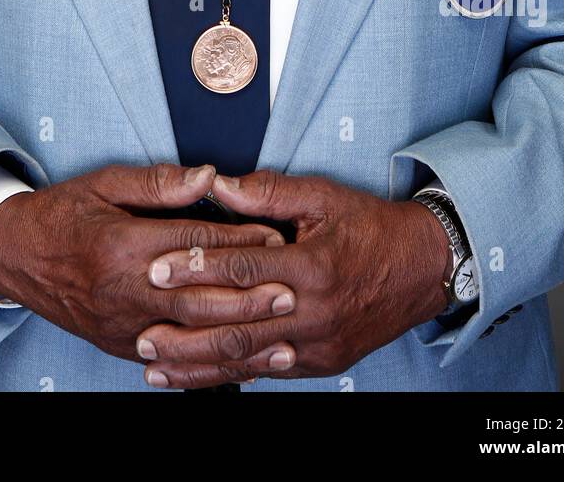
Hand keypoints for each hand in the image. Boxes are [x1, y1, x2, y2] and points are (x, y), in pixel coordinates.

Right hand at [0, 162, 295, 364]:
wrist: (16, 255)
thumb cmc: (64, 213)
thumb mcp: (106, 182)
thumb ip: (159, 182)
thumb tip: (208, 176)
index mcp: (122, 244)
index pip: (192, 244)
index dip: (238, 241)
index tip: (276, 237)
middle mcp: (124, 290)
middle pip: (198, 297)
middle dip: (249, 298)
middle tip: (292, 293)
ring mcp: (122, 324)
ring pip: (190, 337)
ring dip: (238, 339)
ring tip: (281, 338)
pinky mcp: (121, 346)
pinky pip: (172, 359)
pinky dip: (209, 365)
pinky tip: (241, 365)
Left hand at [136, 169, 451, 387]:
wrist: (422, 269)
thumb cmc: (370, 227)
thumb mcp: (323, 196)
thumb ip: (269, 192)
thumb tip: (219, 185)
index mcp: (314, 267)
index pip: (243, 269)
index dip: (196, 268)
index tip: (155, 268)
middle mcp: (315, 313)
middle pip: (239, 326)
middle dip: (185, 331)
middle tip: (141, 328)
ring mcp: (319, 345)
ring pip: (249, 360)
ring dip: (198, 366)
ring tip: (154, 365)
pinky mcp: (321, 364)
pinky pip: (268, 373)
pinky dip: (228, 377)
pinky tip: (196, 378)